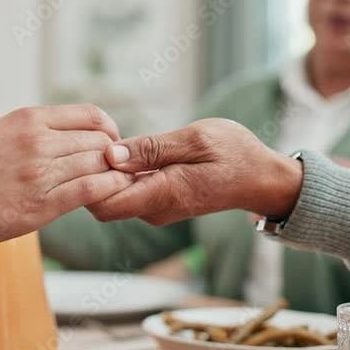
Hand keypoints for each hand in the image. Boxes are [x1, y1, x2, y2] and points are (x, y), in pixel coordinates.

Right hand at [0, 104, 132, 284]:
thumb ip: (26, 137)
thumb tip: (56, 143)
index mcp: (25, 119)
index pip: (90, 116)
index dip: (108, 132)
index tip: (110, 145)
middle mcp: (37, 141)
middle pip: (100, 142)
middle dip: (113, 157)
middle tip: (115, 172)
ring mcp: (39, 173)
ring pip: (100, 165)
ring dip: (113, 176)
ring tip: (114, 187)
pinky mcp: (38, 207)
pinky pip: (91, 191)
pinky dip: (108, 192)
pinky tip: (109, 197)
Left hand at [87, 118, 303, 225]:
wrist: (261, 178)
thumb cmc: (234, 154)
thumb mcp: (195, 140)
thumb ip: (151, 149)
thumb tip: (111, 155)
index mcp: (163, 195)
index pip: (103, 204)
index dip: (88, 178)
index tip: (93, 148)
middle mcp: (154, 210)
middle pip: (102, 202)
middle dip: (91, 174)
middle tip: (97, 138)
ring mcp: (156, 209)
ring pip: (113, 196)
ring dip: (106, 172)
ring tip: (111, 139)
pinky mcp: (158, 202)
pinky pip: (128, 192)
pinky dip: (120, 173)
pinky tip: (126, 149)